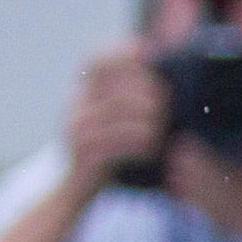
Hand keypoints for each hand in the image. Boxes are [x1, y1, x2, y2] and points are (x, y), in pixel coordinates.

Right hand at [60, 45, 169, 193]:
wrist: (77, 188)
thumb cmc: (106, 150)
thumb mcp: (112, 119)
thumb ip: (127, 96)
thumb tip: (157, 65)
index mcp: (82, 92)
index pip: (97, 60)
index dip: (121, 53)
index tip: (147, 53)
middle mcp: (75, 105)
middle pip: (115, 87)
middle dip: (146, 93)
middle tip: (166, 104)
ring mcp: (76, 129)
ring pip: (117, 113)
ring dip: (146, 119)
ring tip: (161, 127)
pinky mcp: (83, 153)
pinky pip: (115, 142)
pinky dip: (138, 143)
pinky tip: (151, 147)